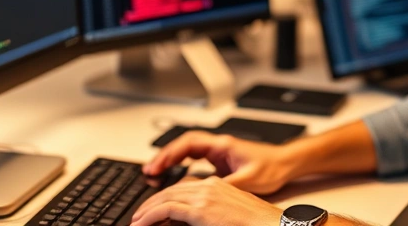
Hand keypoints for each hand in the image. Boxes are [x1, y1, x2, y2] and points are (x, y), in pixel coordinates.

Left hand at [131, 175, 282, 225]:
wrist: (271, 224)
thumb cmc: (256, 223)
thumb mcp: (229, 213)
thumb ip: (211, 212)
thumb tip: (191, 219)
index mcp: (217, 185)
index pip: (182, 187)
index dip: (164, 198)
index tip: (153, 209)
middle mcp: (209, 186)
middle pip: (171, 190)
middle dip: (151, 203)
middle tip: (138, 216)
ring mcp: (204, 196)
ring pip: (164, 198)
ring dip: (146, 211)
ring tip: (136, 222)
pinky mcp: (200, 209)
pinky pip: (165, 210)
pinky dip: (149, 216)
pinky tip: (141, 223)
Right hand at [143, 131, 295, 194]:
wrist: (287, 163)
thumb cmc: (272, 167)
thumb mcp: (247, 180)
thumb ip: (225, 186)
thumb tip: (203, 194)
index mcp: (222, 146)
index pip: (188, 144)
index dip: (169, 154)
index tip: (156, 167)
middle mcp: (219, 146)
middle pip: (183, 146)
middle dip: (164, 157)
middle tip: (148, 172)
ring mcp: (219, 153)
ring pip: (188, 151)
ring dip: (171, 160)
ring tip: (155, 174)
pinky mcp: (222, 161)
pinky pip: (195, 159)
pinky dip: (182, 165)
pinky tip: (174, 175)